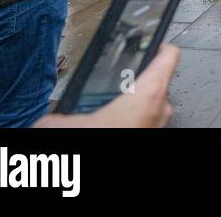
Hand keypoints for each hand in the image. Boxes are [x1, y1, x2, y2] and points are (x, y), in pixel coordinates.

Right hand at [35, 44, 180, 128]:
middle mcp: (160, 111)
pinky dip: (129, 125)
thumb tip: (51, 119)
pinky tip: (109, 126)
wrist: (90, 177)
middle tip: (114, 87)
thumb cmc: (94, 142)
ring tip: (106, 113)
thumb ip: (61, 112)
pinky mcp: (152, 138)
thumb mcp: (62, 123)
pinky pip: (144, 125)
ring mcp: (158, 128)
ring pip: (149, 110)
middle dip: (134, 85)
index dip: (160, 46)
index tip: (154, 42)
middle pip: (156, 85)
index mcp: (148, 95)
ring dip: (130, 109)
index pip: (168, 56)